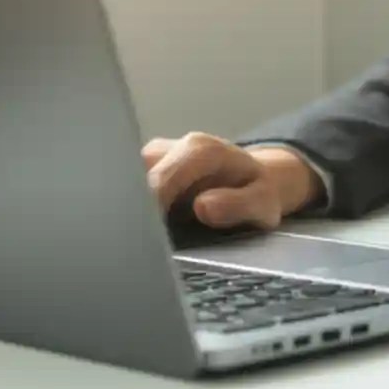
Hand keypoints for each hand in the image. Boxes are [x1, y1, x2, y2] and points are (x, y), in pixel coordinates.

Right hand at [142, 133, 322, 229]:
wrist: (254, 180)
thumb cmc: (258, 192)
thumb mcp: (262, 203)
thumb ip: (237, 205)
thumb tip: (203, 207)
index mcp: (202, 150)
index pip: (159, 181)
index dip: (151, 211)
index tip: (153, 238)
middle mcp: (174, 146)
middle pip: (134, 179)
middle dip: (137, 212)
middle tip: (145, 242)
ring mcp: (156, 155)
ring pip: (126, 182)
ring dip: (133, 210)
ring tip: (144, 236)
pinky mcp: (146, 167)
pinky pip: (128, 186)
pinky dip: (133, 207)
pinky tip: (143, 227)